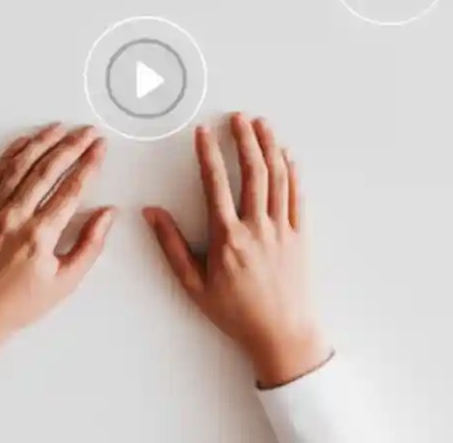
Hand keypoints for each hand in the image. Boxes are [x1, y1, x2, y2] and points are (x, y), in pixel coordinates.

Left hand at [0, 123, 115, 432]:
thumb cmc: (18, 305)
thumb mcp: (65, 282)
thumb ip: (90, 244)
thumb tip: (108, 213)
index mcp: (39, 237)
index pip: (71, 189)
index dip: (89, 164)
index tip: (100, 148)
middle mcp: (14, 219)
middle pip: (47, 170)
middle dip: (71, 146)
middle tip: (87, 132)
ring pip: (19, 166)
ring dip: (42, 143)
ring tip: (59, 128)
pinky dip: (10, 155)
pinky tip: (24, 143)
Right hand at [144, 113, 330, 387]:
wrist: (282, 334)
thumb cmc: (235, 313)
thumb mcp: (193, 284)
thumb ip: (171, 246)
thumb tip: (151, 213)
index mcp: (228, 239)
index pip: (215, 184)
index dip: (208, 153)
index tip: (203, 132)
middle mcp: (257, 228)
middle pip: (253, 172)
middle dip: (244, 139)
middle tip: (237, 117)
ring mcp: (283, 230)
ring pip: (278, 178)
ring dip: (269, 146)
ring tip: (262, 124)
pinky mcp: (301, 236)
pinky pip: (298, 196)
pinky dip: (293, 172)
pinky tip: (287, 155)